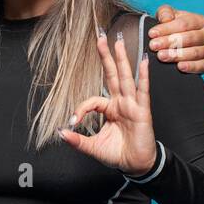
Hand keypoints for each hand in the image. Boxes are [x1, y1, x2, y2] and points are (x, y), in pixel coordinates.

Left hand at [59, 29, 157, 176]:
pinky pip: (142, 90)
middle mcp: (121, 103)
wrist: (135, 165)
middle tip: (100, 37)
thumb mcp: (93, 147)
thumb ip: (77, 140)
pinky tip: (142, 62)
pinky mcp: (142, 111)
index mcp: (110, 109)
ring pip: (125, 78)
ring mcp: (132, 105)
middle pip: (112, 75)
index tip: (74, 121)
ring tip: (118, 41)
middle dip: (106, 57)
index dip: (81, 108)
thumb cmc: (118, 154)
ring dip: (122, 59)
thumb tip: (61, 132)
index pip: (93, 100)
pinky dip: (142, 76)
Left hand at [149, 5, 203, 73]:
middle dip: (169, 42)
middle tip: (154, 46)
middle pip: (189, 38)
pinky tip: (179, 66)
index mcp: (199, 20)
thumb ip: (165, 13)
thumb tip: (166, 19)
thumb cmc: (172, 28)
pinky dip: (191, 66)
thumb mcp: (167, 16)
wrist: (176, 45)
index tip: (152, 34)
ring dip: (177, 55)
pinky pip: (201, 65)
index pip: (183, 24)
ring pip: (194, 52)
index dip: (167, 29)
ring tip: (161, 56)